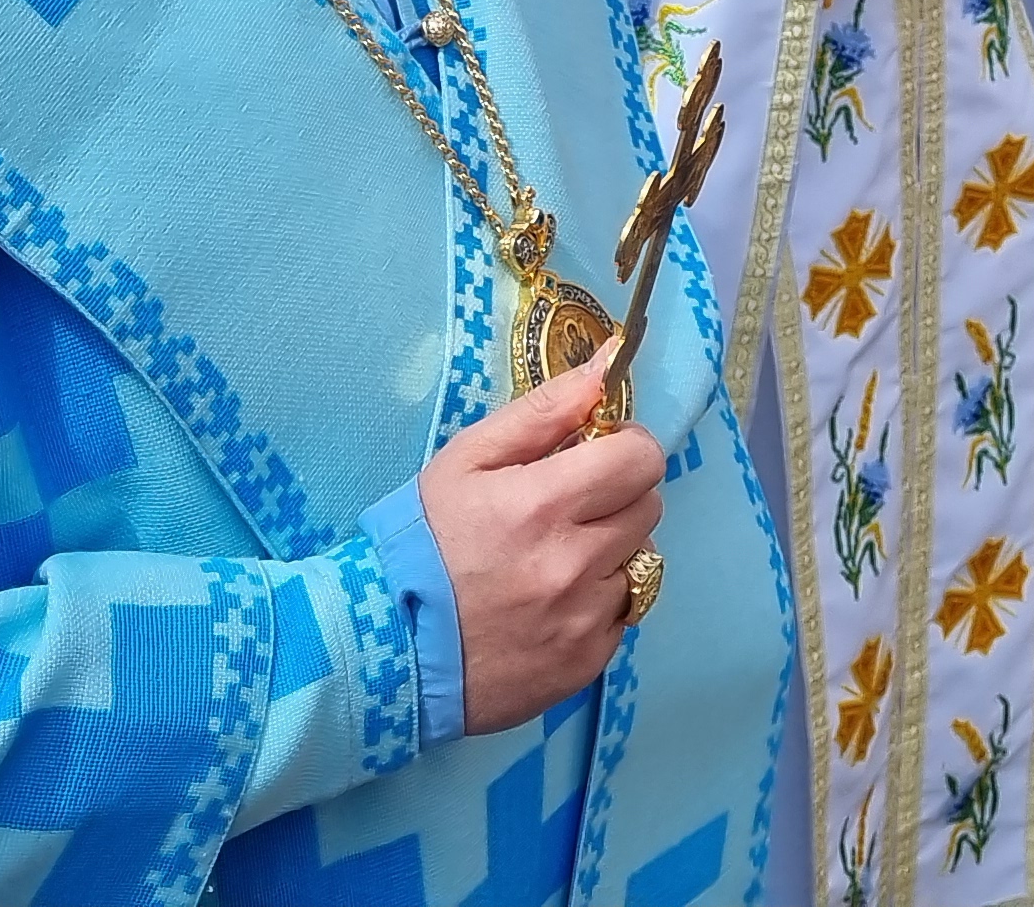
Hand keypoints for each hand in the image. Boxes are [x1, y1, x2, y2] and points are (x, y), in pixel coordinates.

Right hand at [417, 353, 666, 732]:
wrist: (384, 652)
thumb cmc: (422, 545)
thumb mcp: (466, 461)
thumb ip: (542, 412)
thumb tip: (604, 369)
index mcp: (544, 505)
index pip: (642, 459)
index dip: (625, 450)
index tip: (597, 457)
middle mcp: (574, 564)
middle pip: (649, 507)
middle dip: (618, 497)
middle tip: (570, 508)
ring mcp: (584, 620)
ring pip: (640, 562)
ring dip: (610, 553)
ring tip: (553, 561)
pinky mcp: (587, 664)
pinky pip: (623, 614)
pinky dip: (598, 604)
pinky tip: (551, 605)